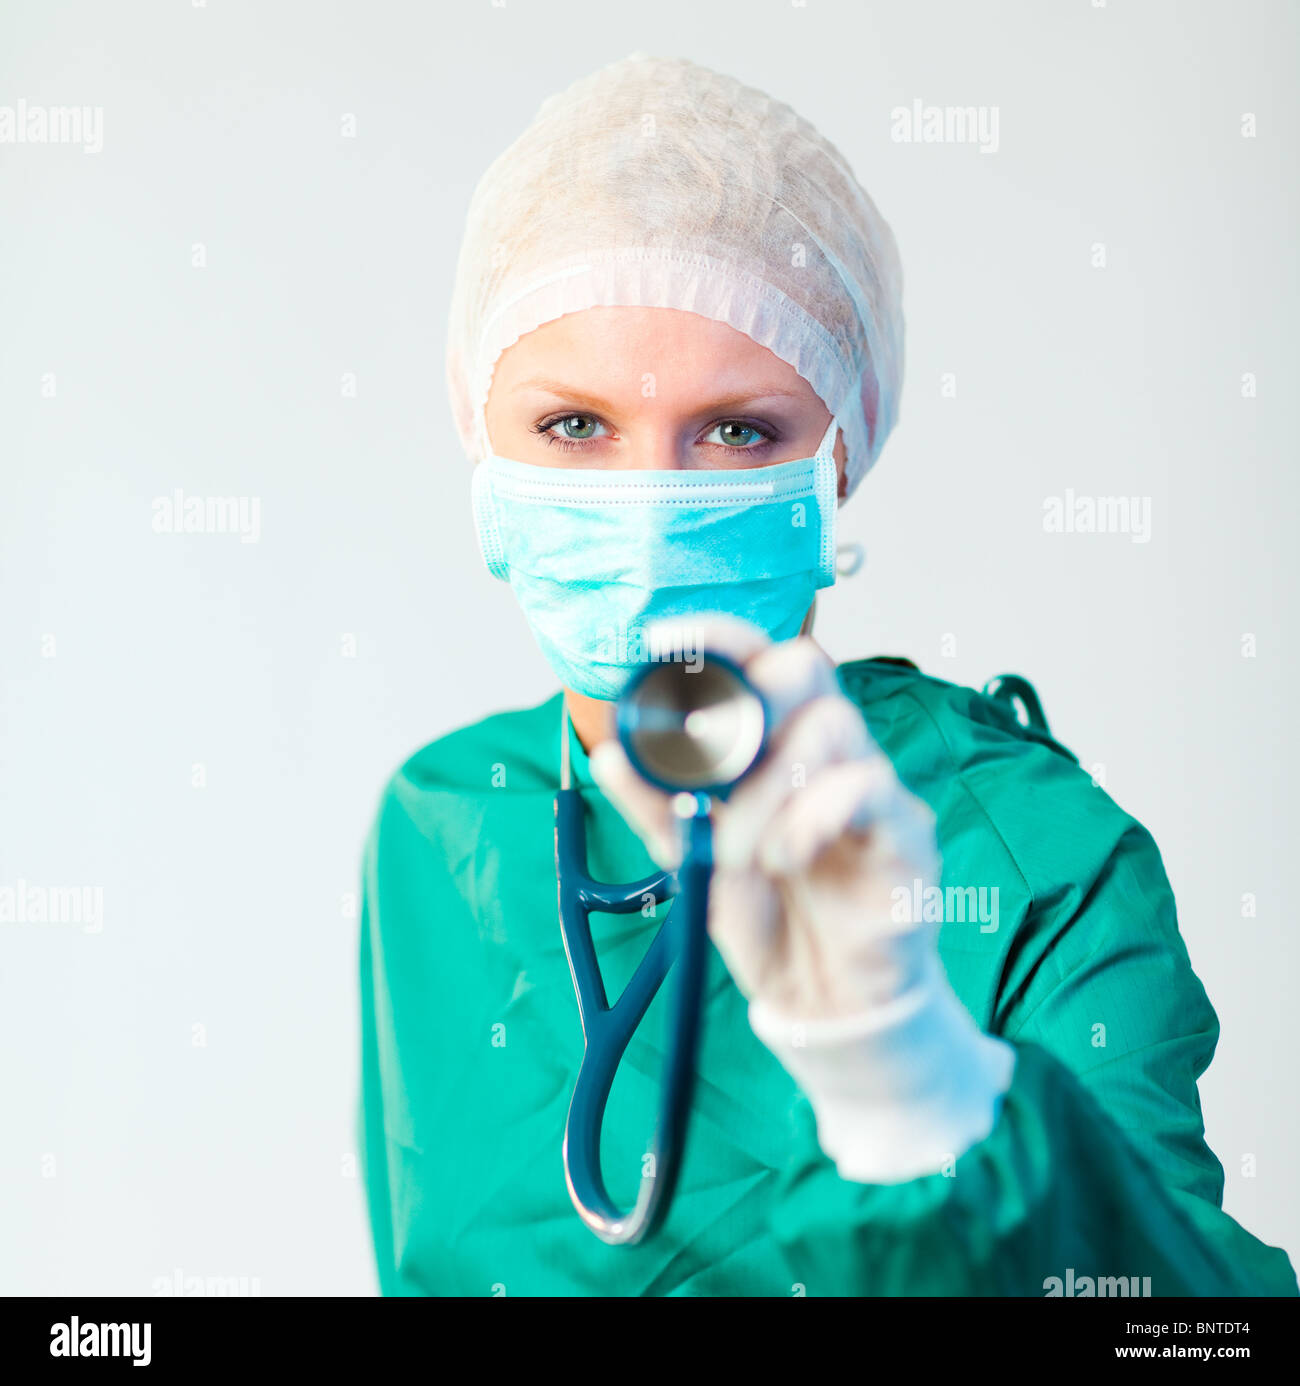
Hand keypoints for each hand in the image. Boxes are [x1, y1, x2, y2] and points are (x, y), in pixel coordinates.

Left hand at [589, 616, 1015, 1182]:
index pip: (755, 659)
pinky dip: (810, 818)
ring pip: (833, 726)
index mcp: (774, 743)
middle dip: (749, 701)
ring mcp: (871, 784)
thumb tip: (608, 754)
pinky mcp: (905, 831)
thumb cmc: (767, 913)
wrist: (820, 996)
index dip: (714, 636)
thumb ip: (656, 806)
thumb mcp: (695, 859)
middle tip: (709, 763)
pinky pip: (868, 789)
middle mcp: (826, 749)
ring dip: (766, 789)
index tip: (660, 640)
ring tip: (738, 852)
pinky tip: (783, 859)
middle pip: (807, 667)